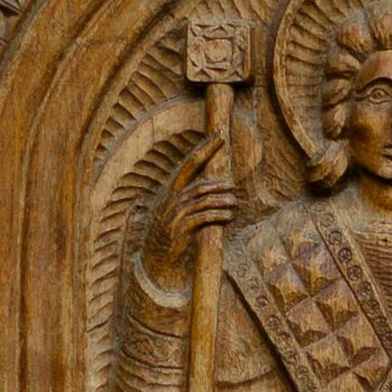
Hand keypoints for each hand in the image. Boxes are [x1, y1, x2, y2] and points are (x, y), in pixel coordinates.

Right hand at [148, 141, 243, 266]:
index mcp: (175, 190)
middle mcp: (174, 198)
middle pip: (199, 183)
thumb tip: (220, 187)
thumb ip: (197, 197)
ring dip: (222, 200)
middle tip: (234, 182)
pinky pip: (203, 218)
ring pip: (203, 200)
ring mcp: (176, 213)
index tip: (219, 136)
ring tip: (234, 202)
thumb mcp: (181, 210)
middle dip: (219, 182)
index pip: (191, 164)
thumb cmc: (173, 230)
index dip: (205, 149)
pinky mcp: (181, 228)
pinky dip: (218, 215)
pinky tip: (228, 216)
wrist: (157, 254)